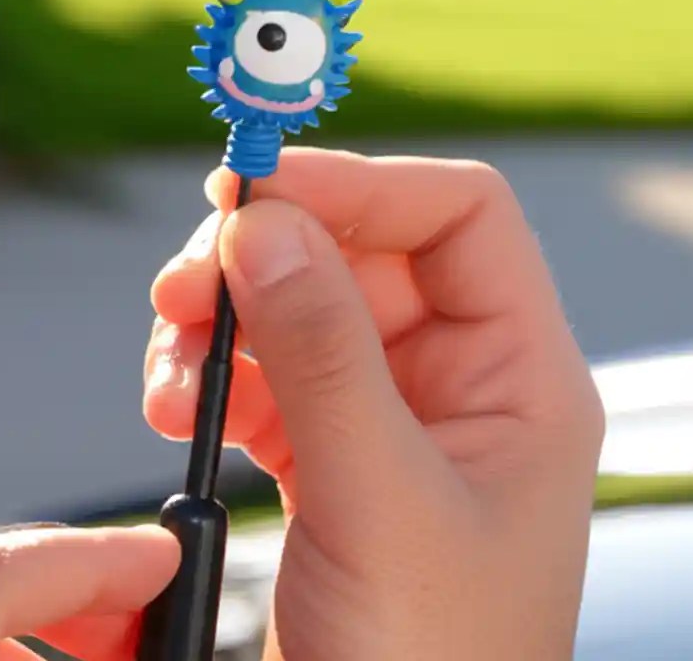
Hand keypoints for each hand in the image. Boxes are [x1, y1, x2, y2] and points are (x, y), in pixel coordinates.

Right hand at [144, 149, 603, 659]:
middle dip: (263, 258)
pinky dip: (211, 376)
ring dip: (221, 322)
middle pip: (358, 255)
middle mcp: (457, 385)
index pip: (457, 219)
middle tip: (182, 285)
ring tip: (173, 375)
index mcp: (520, 380)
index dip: (359, 186)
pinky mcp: (326, 458)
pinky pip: (262, 375)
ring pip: (297, 309)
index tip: (256, 189)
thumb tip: (266, 230)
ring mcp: (387, 421)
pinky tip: (178, 410)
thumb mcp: (383, 506)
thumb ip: (324, 359)